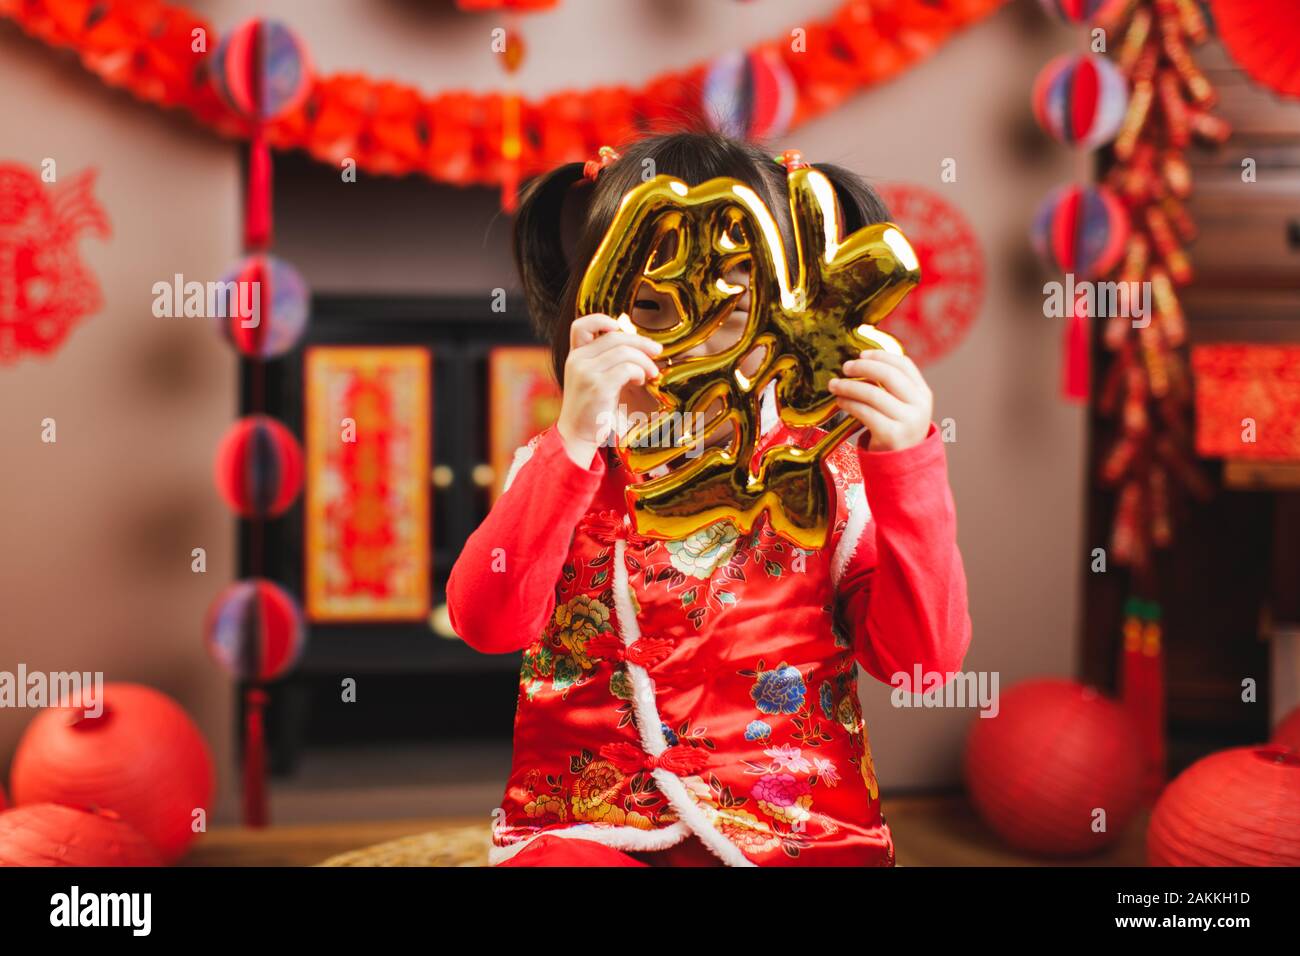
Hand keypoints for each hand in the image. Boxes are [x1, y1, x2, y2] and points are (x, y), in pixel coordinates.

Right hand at [556, 313, 662, 467]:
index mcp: (575, 356)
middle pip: (614, 337)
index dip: (602, 320)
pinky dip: (639, 372)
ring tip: (649, 374)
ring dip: (644, 361)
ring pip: (623, 352)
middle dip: (641, 342)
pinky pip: (626, 369)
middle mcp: (577, 360)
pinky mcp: (597, 386)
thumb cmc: (591, 409)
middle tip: (657, 352)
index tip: (622, 329)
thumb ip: (604, 361)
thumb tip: (636, 345)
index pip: (581, 325)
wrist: (576, 436)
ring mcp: (585, 372)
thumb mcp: (592, 379)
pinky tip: (641, 382)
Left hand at [828, 350, 932, 451]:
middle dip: (863, 367)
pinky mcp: (892, 435)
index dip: (881, 355)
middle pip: (888, 374)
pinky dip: (849, 404)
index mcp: (923, 394)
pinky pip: (865, 412)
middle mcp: (920, 406)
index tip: (862, 354)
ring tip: (834, 385)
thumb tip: (860, 364)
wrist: (902, 467)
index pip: (904, 364)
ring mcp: (908, 421)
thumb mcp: (903, 408)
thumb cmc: (896, 432)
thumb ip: (891, 389)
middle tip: (845, 367)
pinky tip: (840, 402)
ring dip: (849, 386)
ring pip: (873, 393)